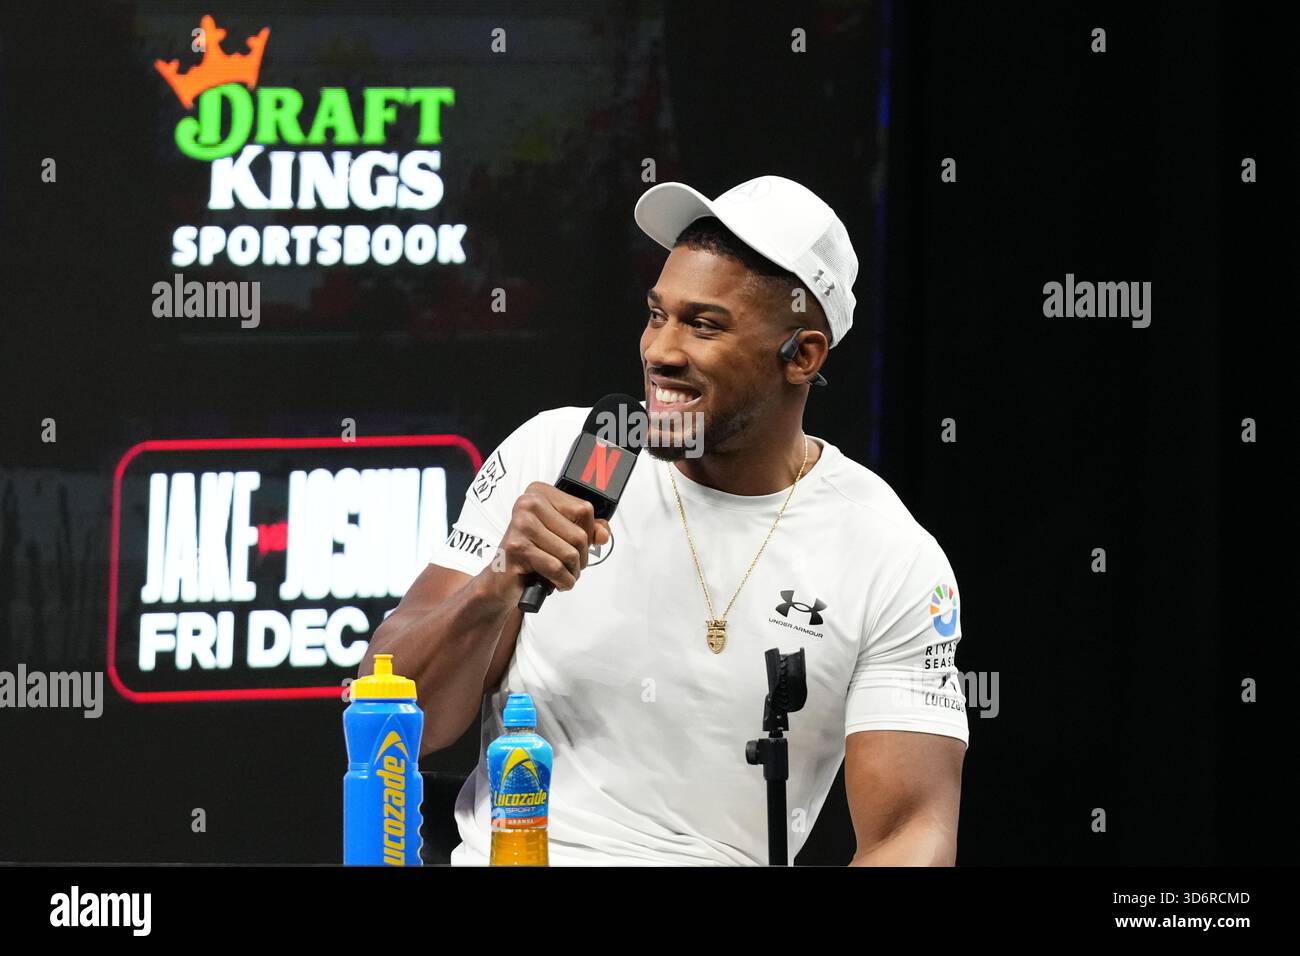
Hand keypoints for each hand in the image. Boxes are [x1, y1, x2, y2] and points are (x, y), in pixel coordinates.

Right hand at [484, 482, 609, 599]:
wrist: (502, 580)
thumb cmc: (533, 555)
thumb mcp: (563, 537)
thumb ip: (587, 530)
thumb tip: (604, 534)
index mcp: (540, 493)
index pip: (584, 510)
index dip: (588, 533)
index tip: (576, 544)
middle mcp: (528, 503)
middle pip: (579, 534)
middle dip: (580, 558)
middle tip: (567, 565)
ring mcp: (521, 525)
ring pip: (570, 553)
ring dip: (571, 572)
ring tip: (560, 574)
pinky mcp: (517, 548)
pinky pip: (556, 567)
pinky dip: (562, 581)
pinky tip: (554, 582)